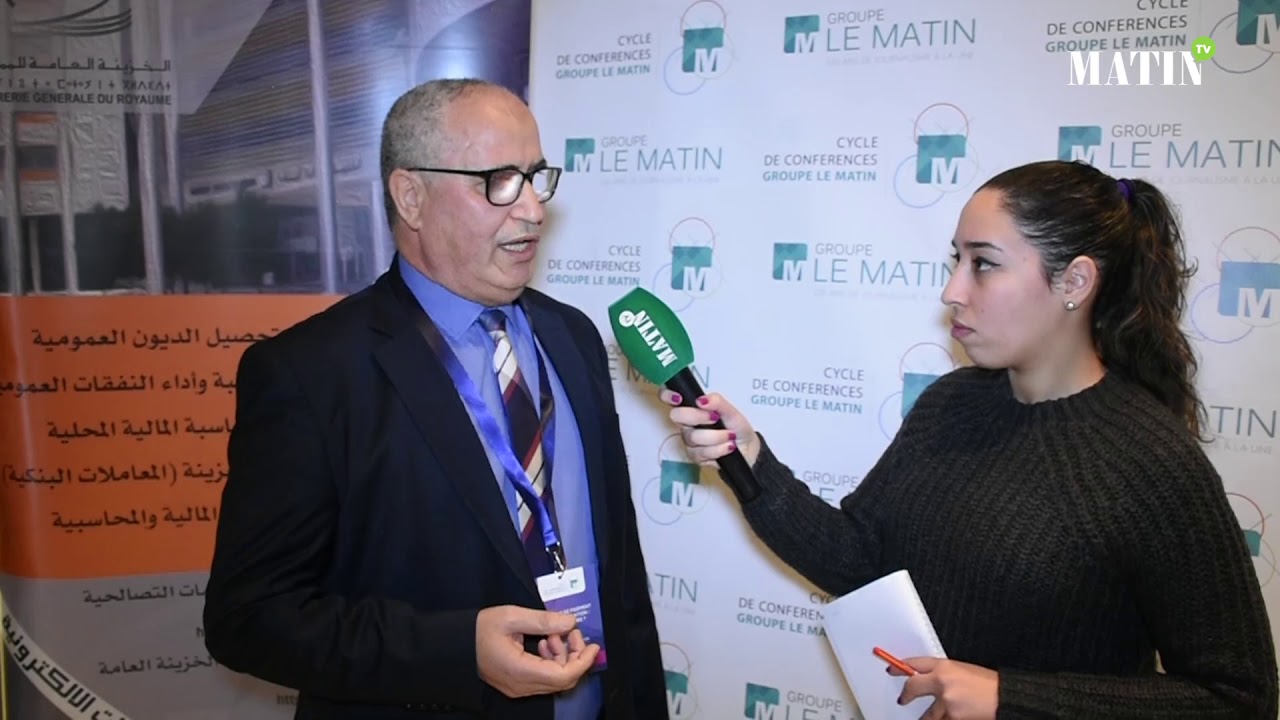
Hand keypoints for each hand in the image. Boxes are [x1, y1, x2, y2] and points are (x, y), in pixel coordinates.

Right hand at [476, 605, 598, 697]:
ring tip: (552, 634)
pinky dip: (550, 661)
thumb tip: (570, 622)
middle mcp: (522, 685)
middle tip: (570, 632)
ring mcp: (519, 688)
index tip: (593, 645)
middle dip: (574, 656)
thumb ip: (543, 620)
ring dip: (562, 657)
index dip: (582, 662)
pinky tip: (544, 643)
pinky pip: (543, 678)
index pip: (563, 676)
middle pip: (562, 680)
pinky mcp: (517, 684)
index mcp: (520, 671)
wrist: (456, 645)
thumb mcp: (510, 616)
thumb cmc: (479, 630)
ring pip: (554, 680)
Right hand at [658, 389, 760, 466]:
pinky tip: (728, 447)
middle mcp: (687, 423)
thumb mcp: (731, 411)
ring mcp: (689, 440)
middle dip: (697, 416)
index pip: (670, 397)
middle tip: (715, 418)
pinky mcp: (694, 456)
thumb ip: (717, 402)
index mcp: (693, 407)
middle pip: (676, 416)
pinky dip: (718, 449)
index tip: (678, 398)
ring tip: (730, 436)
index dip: (666, 394)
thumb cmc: (736, 427)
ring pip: (692, 437)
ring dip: (716, 437)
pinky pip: (700, 453)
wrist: (747, 448)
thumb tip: (701, 400)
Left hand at [891, 657, 997, 719]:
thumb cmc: (989, 684)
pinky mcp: (952, 717)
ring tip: (937, 715)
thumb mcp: (963, 671)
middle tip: (903, 699)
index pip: (914, 664)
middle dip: (905, 695)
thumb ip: (942, 674)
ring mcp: (945, 702)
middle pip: (912, 686)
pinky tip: (956, 716)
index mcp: (944, 666)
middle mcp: (941, 682)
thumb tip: (926, 680)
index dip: (900, 667)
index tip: (892, 669)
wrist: (1005, 697)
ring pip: (928, 714)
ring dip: (931, 717)